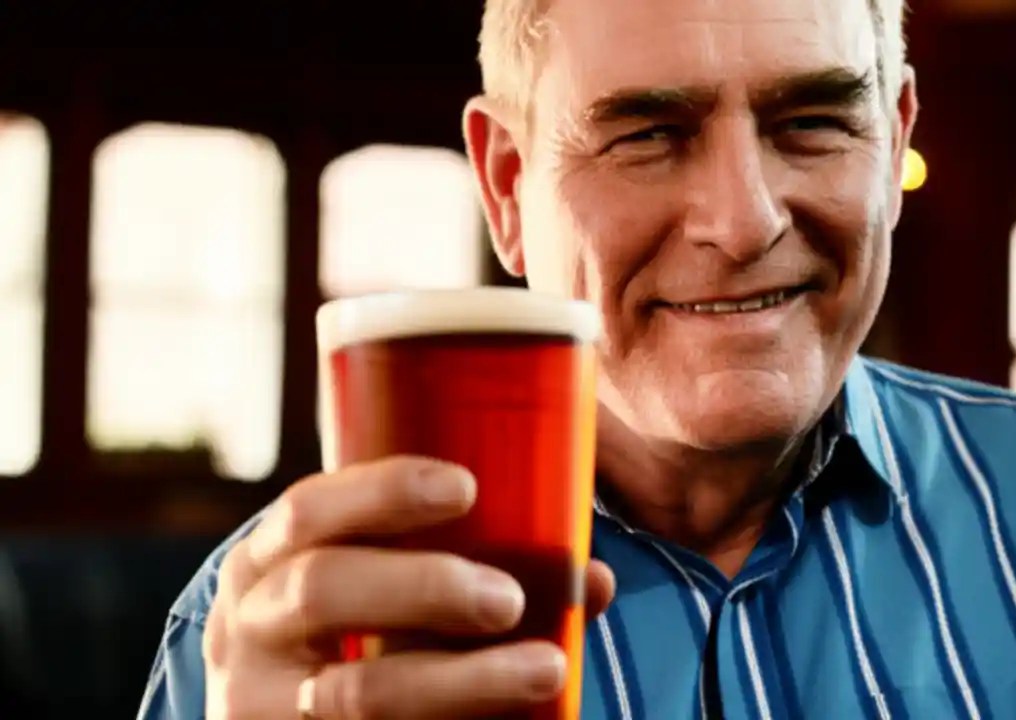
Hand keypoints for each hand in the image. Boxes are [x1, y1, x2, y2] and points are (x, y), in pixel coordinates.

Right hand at [204, 455, 614, 719]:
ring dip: (463, 681)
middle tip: (509, 597)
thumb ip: (468, 567)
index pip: (309, 509)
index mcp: (267, 563)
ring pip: (356, 695)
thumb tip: (592, 579)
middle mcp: (249, 630)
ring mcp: (262, 707)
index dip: (382, 492)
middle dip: (424, 587)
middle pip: (323, 590)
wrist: (279, 718)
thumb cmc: (353, 633)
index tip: (466, 486)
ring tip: (546, 666)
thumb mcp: (374, 591)